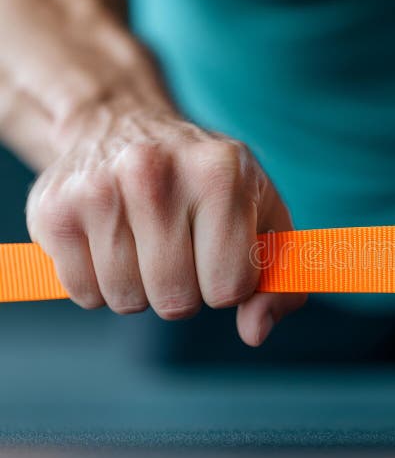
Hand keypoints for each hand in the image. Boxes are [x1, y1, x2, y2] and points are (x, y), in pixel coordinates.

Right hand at [26, 100, 304, 345]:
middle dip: (185, 291)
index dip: (229, 285)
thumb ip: (277, 281)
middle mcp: (154, 172)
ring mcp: (98, 188)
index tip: (221, 256)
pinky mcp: (53, 210)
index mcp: (219, 173)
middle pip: (176, 300)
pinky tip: (110, 243)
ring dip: (141, 290)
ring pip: (127, 301)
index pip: (230, 286)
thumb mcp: (262, 215)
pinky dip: (100, 285)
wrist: (124, 125)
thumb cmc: (207, 183)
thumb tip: (255, 332)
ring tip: (145, 244)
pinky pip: (84, 294)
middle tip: (181, 251)